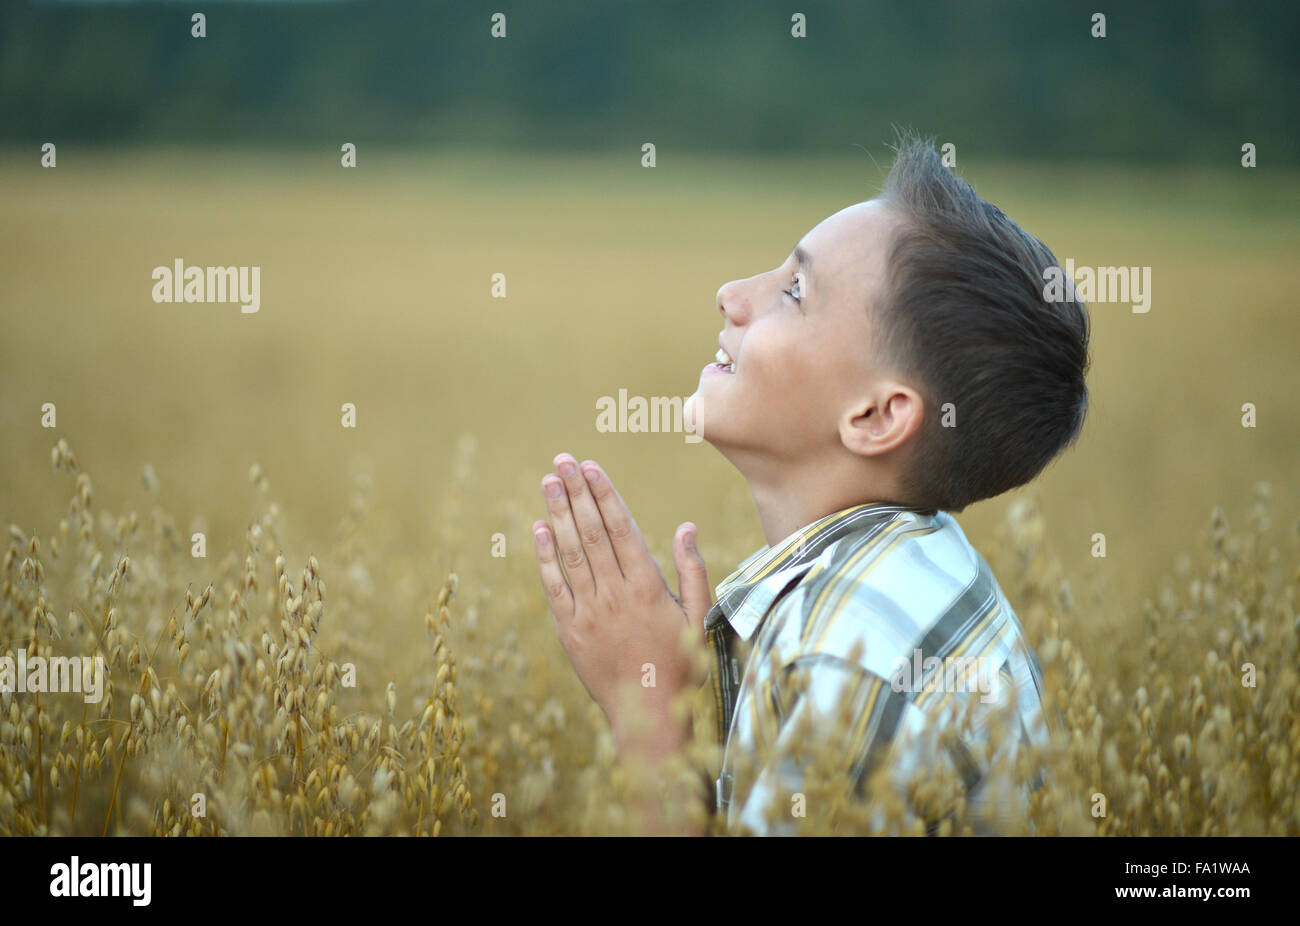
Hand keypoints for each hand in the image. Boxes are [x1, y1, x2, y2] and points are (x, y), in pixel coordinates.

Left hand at [531, 453, 711, 733]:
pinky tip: (538, 529)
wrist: (649, 717)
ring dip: (557, 514)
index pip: (622, 529)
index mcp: (649, 587)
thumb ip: (693, 571)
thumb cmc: (681, 666)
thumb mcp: (699, 619)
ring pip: (571, 553)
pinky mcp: (570, 631)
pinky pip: (554, 588)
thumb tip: (686, 527)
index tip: (591, 467)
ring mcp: (590, 612)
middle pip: (592, 533)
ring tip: (548, 481)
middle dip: (576, 493)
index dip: (604, 495)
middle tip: (562, 460)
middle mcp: (616, 594)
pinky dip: (544, 557)